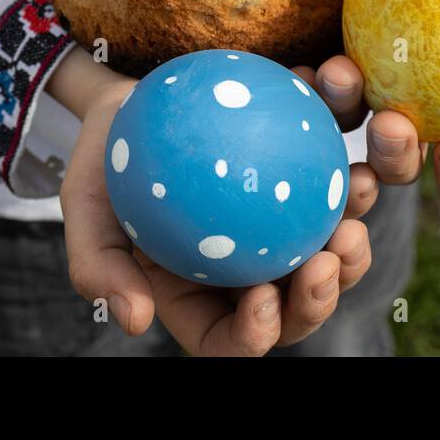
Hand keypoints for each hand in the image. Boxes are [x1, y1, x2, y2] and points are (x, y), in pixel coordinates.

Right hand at [57, 58, 378, 355]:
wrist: (134, 101)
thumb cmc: (106, 160)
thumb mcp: (82, 207)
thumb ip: (98, 265)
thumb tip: (134, 321)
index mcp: (198, 296)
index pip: (230, 339)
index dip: (256, 334)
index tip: (262, 296)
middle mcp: (248, 270)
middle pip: (295, 305)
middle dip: (323, 294)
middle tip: (331, 255)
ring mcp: (282, 227)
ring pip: (334, 251)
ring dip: (354, 238)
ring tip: (357, 194)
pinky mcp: (306, 179)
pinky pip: (337, 178)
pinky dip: (351, 159)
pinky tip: (348, 138)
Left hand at [316, 0, 439, 199]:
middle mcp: (399, 116)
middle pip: (398, 163)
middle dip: (395, 157)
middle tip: (392, 124)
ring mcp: (350, 99)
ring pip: (342, 129)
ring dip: (341, 110)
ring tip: (339, 73)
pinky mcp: (308, 74)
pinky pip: (298, 92)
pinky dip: (298, 83)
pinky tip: (295, 65)